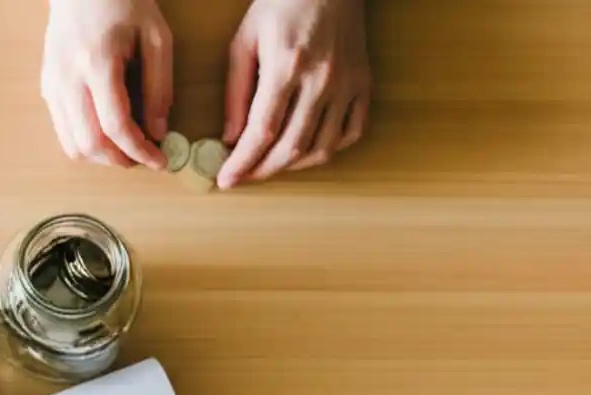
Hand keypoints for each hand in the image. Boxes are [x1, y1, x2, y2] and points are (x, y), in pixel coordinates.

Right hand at [41, 0, 170, 168]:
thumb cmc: (123, 3)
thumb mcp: (156, 37)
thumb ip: (159, 85)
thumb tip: (158, 131)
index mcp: (97, 62)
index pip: (116, 125)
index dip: (139, 151)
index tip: (160, 161)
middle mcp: (67, 79)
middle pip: (89, 143)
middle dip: (119, 160)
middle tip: (142, 158)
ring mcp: (52, 84)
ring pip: (71, 144)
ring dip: (101, 157)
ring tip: (125, 149)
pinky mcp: (46, 87)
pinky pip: (63, 131)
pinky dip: (85, 142)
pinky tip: (105, 133)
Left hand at [219, 0, 370, 188]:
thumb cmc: (281, 5)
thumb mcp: (245, 40)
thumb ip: (235, 91)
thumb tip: (230, 137)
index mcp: (286, 66)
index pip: (262, 131)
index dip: (242, 163)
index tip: (226, 180)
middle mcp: (321, 80)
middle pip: (291, 147)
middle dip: (262, 171)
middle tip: (243, 178)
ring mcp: (347, 84)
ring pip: (322, 147)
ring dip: (292, 166)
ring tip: (270, 166)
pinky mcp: (364, 85)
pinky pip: (351, 133)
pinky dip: (328, 150)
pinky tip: (306, 149)